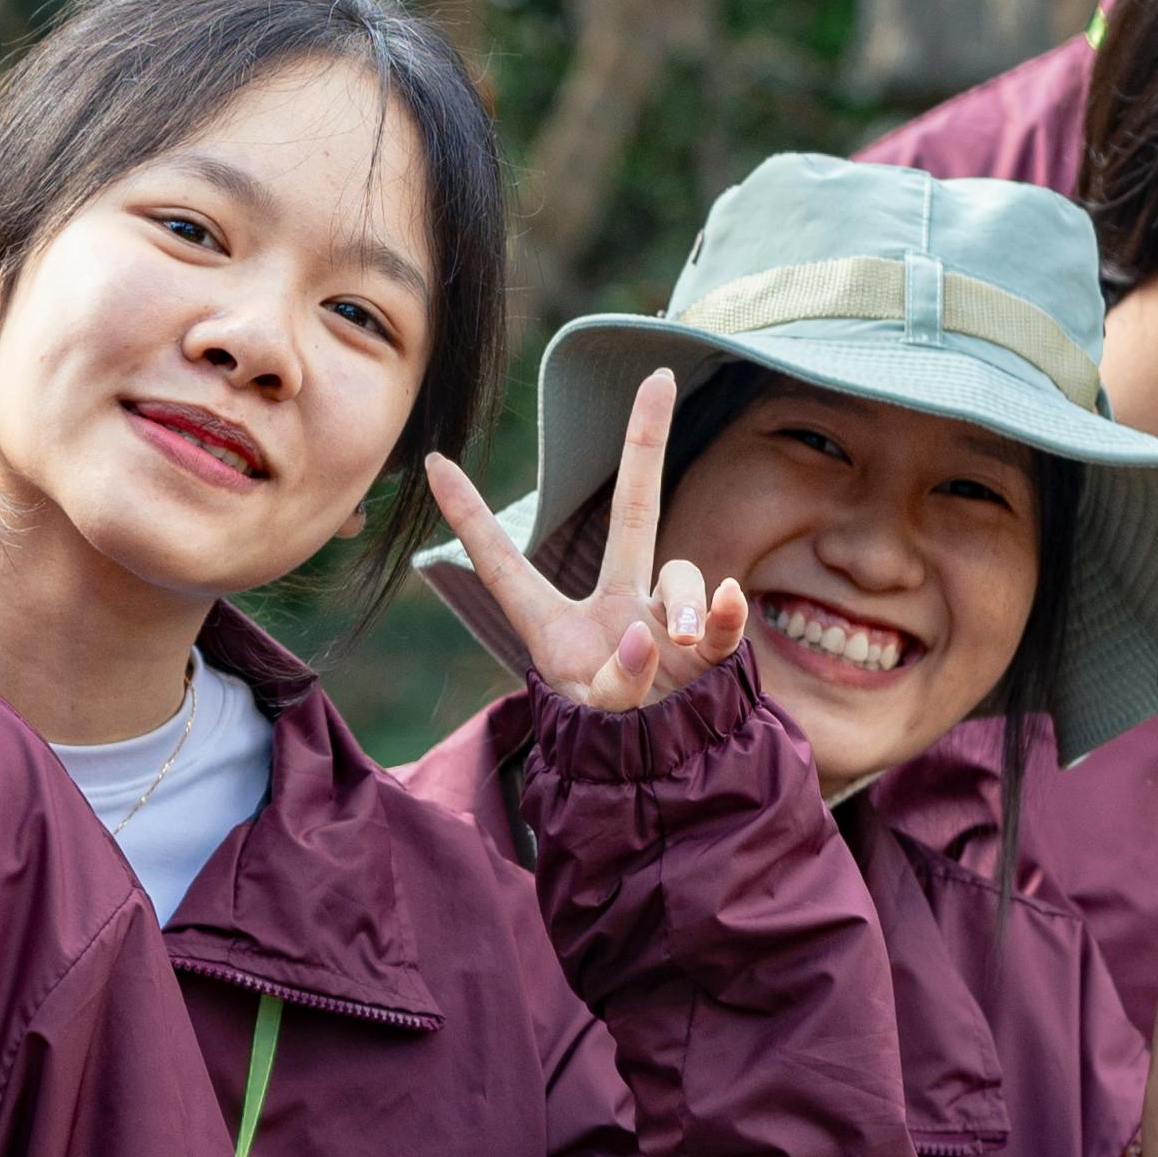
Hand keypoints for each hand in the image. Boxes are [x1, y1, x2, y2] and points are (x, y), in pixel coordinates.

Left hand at [425, 369, 747, 713]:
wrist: (665, 777)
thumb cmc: (611, 744)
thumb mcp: (589, 717)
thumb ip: (611, 684)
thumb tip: (647, 641)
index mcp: (554, 624)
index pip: (503, 563)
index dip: (469, 516)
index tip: (433, 462)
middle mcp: (615, 607)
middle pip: (638, 510)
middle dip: (647, 443)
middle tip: (661, 379)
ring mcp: (666, 622)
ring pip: (680, 578)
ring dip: (685, 605)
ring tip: (681, 645)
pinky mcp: (710, 646)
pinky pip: (723, 616)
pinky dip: (724, 616)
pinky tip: (725, 614)